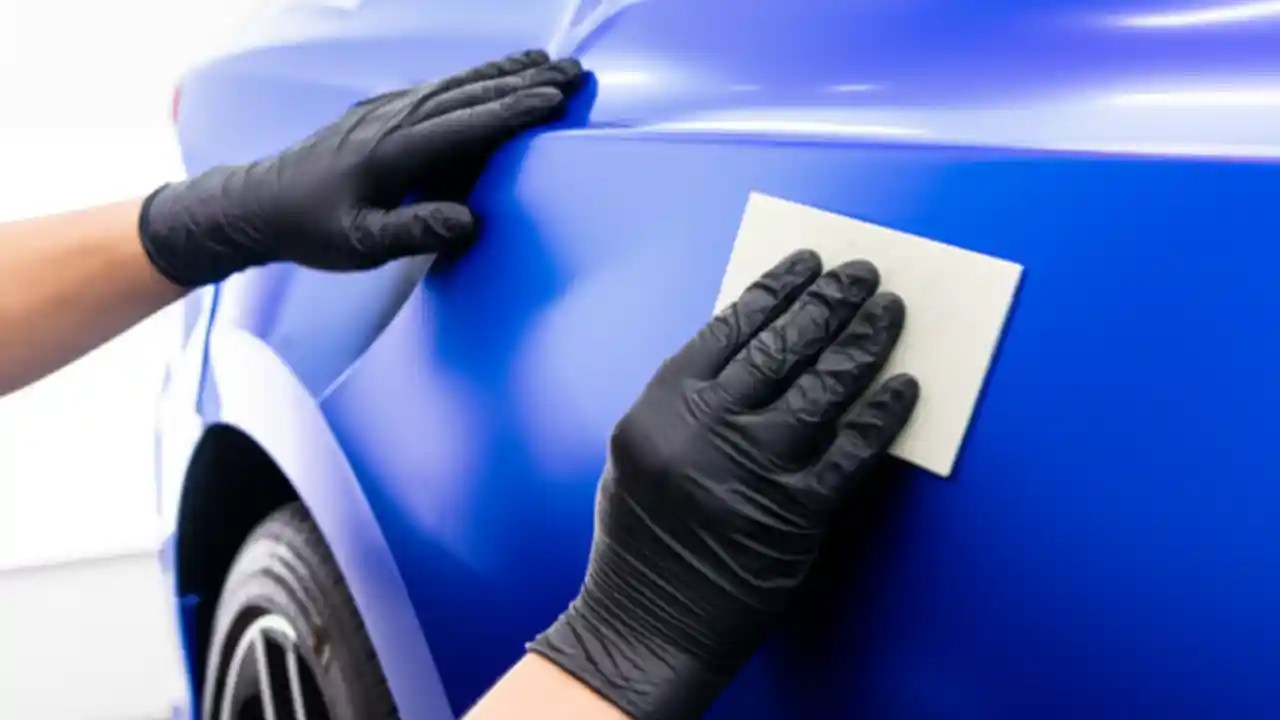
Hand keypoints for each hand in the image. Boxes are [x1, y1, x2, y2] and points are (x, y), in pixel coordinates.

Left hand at [139, 49, 582, 286]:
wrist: (259, 202)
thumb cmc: (312, 230)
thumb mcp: (360, 244)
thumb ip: (414, 231)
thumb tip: (470, 220)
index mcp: (394, 151)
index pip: (466, 125)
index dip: (513, 111)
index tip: (556, 99)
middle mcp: (395, 119)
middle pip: (470, 93)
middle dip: (525, 81)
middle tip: (573, 71)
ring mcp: (387, 110)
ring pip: (457, 83)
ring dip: (505, 71)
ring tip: (547, 62)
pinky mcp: (382, 111)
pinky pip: (440, 87)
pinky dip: (476, 78)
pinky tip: (493, 76)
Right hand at [530, 250, 919, 718]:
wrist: (647, 622)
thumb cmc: (641, 535)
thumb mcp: (640, 449)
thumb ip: (689, 397)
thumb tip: (757, 344)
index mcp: (662, 404)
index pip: (731, 326)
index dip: (776, 287)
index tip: (808, 263)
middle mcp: (706, 428)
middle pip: (783, 346)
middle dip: (829, 301)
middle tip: (862, 274)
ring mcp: (753, 469)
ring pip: (823, 387)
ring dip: (863, 342)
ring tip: (888, 311)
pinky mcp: (795, 513)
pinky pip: (851, 452)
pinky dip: (881, 415)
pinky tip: (904, 387)